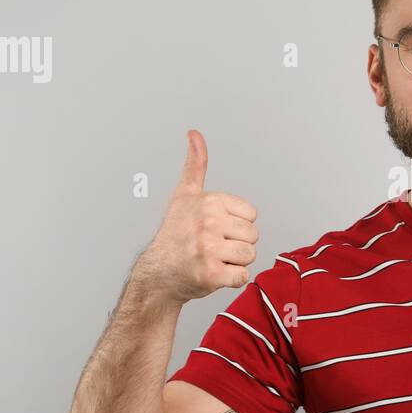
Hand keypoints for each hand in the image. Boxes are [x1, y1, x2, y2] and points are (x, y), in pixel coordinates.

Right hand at [133, 129, 258, 305]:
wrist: (158, 272)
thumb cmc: (175, 234)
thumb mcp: (185, 195)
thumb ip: (195, 164)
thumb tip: (194, 133)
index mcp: (209, 202)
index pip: (251, 215)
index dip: (236, 224)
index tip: (214, 228)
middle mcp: (208, 223)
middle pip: (253, 236)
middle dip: (237, 244)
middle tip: (212, 246)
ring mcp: (209, 249)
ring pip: (250, 255)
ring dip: (235, 262)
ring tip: (213, 259)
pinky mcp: (211, 274)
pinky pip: (243, 276)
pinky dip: (232, 279)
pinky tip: (213, 273)